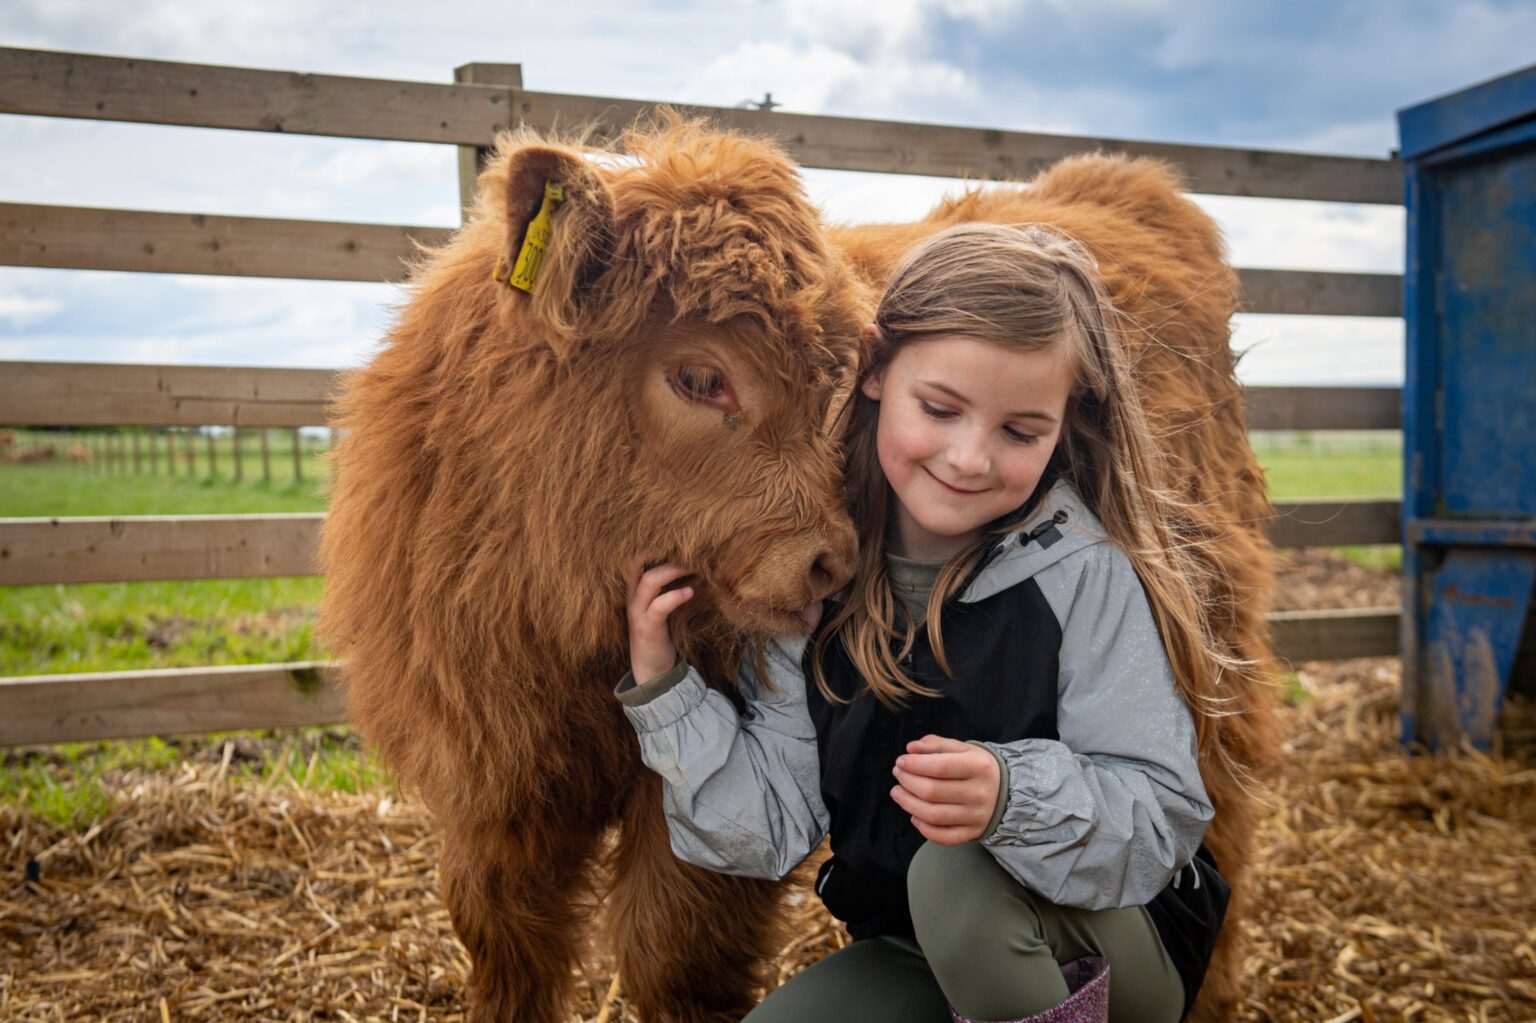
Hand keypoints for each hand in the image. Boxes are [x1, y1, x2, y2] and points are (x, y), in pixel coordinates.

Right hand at [626, 559, 695, 684]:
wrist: (651, 671)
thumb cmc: (661, 636)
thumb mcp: (661, 608)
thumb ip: (669, 589)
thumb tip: (695, 567)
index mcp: (635, 592)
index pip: (635, 561)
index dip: (650, 547)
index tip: (672, 535)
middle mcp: (633, 599)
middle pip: (642, 565)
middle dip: (666, 554)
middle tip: (691, 548)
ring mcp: (638, 613)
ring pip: (649, 582)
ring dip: (672, 570)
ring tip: (693, 565)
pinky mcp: (648, 628)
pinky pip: (659, 606)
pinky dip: (674, 597)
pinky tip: (689, 592)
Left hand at [889, 734, 1001, 845]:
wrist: (1009, 791)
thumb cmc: (978, 767)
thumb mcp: (963, 749)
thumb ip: (936, 745)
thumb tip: (911, 748)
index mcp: (979, 766)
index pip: (940, 766)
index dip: (914, 764)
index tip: (901, 761)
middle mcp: (979, 793)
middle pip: (932, 791)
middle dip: (908, 782)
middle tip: (898, 774)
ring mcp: (976, 816)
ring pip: (933, 815)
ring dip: (908, 804)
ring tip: (897, 792)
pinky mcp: (972, 832)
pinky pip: (943, 836)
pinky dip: (924, 828)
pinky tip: (914, 815)